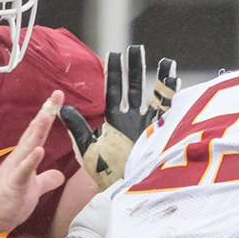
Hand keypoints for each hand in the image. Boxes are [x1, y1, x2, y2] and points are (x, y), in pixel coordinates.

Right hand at [0, 92, 66, 234]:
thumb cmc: (8, 202)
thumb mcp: (34, 188)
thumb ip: (46, 180)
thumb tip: (60, 175)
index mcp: (23, 158)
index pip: (37, 133)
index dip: (48, 115)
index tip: (57, 99)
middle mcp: (19, 159)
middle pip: (34, 132)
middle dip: (46, 113)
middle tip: (56, 95)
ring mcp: (15, 170)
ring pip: (28, 147)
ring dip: (37, 131)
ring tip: (47, 115)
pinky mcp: (13, 185)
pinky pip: (23, 171)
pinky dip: (31, 161)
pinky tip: (39, 150)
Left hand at [59, 45, 177, 189]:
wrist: (127, 189)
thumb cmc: (108, 173)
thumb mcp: (89, 148)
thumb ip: (78, 128)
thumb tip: (62, 109)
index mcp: (115, 121)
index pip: (114, 91)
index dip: (113, 73)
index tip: (113, 54)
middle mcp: (132, 120)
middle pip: (134, 87)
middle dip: (134, 68)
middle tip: (135, 48)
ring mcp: (148, 124)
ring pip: (152, 94)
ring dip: (157, 76)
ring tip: (163, 60)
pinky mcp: (161, 131)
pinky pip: (168, 109)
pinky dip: (172, 94)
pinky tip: (176, 79)